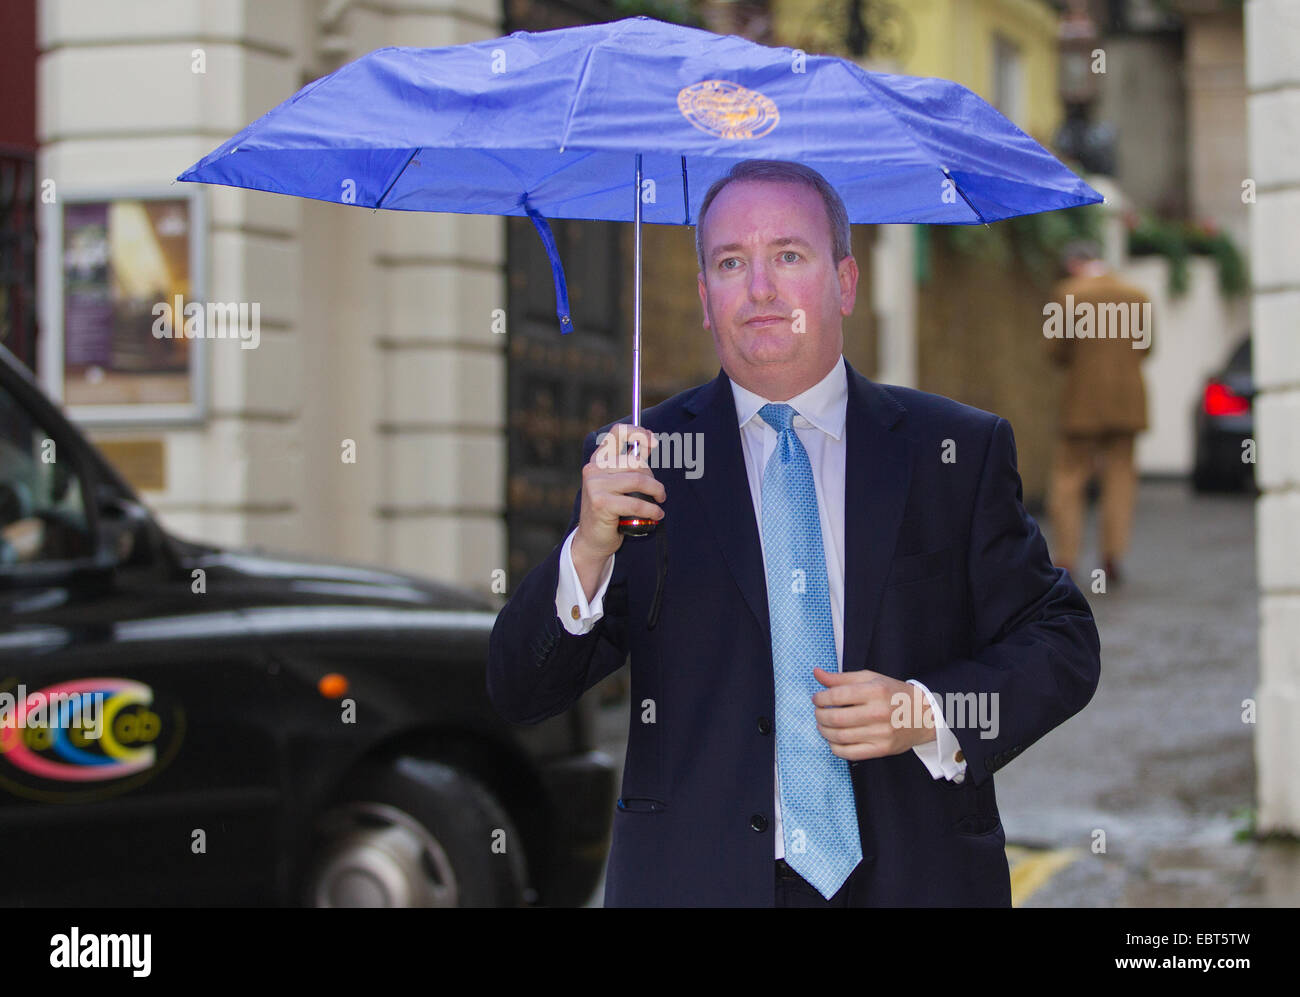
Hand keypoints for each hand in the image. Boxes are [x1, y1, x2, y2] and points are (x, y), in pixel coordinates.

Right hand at [571, 423, 665, 578]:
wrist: (592, 540)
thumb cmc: (609, 511)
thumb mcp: (619, 484)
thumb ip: (631, 464)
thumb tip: (650, 442)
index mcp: (598, 460)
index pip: (617, 433)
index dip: (638, 432)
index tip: (653, 441)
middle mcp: (593, 469)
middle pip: (636, 461)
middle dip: (653, 477)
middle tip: (658, 492)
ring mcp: (595, 486)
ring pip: (639, 480)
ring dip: (657, 492)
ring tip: (660, 502)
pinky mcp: (601, 503)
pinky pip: (637, 502)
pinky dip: (652, 510)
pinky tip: (656, 515)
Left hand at [811, 667, 936, 760]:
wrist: (924, 715)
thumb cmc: (894, 694)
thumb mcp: (871, 679)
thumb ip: (842, 678)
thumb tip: (816, 673)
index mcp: (875, 691)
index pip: (837, 696)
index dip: (820, 698)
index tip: (817, 698)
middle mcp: (878, 713)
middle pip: (836, 718)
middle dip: (819, 715)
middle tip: (818, 712)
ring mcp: (880, 733)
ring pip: (840, 737)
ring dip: (824, 731)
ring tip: (823, 725)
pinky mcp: (882, 750)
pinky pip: (850, 753)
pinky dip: (835, 748)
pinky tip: (833, 740)